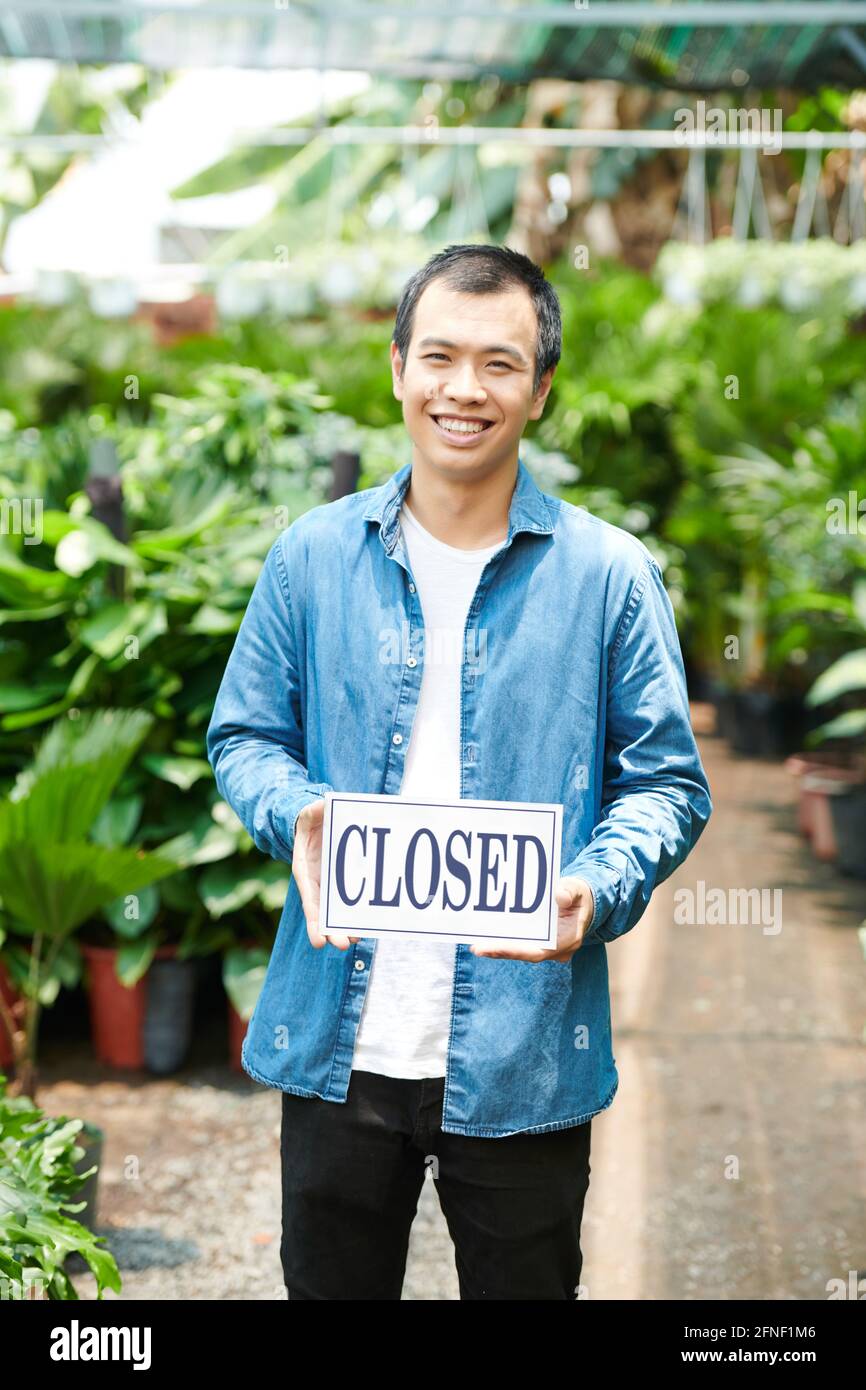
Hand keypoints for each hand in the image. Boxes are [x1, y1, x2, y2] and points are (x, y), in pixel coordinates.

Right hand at [293, 799, 360, 950]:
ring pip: (337, 911)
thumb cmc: (312, 818)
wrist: (318, 821)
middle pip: (323, 912)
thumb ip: (316, 809)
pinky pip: (352, 899)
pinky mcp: (344, 881)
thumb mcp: (311, 811)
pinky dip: (357, 912)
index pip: (309, 900)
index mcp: (305, 870)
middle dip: (332, 930)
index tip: (319, 942)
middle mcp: (317, 883)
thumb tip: (324, 803)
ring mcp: (330, 884)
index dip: (314, 921)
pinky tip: (368, 925)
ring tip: (356, 940)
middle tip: (344, 944)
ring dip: (346, 926)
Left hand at [469, 876, 593, 961]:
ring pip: (521, 952)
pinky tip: (486, 939)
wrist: (584, 901)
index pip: (539, 952)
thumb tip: (559, 897)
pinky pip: (520, 946)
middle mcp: (558, 949)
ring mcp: (549, 949)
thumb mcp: (577, 889)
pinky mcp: (540, 943)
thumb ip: (569, 891)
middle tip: (477, 947)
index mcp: (568, 939)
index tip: (495, 947)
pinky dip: (504, 943)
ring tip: (476, 945)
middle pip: (526, 954)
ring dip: (498, 949)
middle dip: (501, 951)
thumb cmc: (579, 894)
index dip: (516, 951)